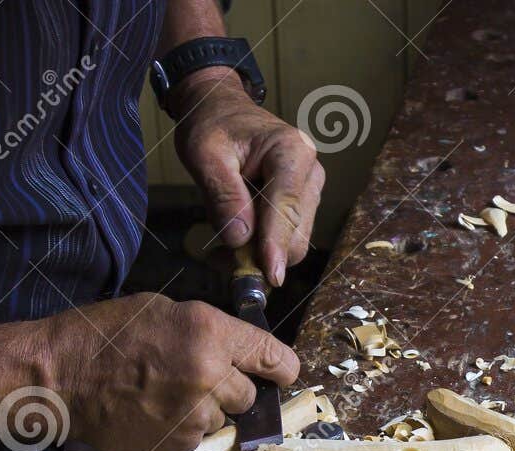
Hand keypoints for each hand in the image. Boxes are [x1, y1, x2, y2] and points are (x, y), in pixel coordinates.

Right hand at [42, 293, 298, 450]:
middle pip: (250, 395)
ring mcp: (196, 415)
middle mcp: (210, 376)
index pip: (274, 358)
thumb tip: (240, 350)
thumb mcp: (164, 312)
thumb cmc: (106, 336)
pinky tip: (158, 411)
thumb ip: (209, 331)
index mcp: (211, 334)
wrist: (62, 377)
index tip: (281, 373)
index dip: (281, 368)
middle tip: (199, 378)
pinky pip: (200, 438)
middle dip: (232, 388)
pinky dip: (186, 428)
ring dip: (208, 410)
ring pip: (225, 418)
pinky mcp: (179, 444)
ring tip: (170, 394)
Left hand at [170, 67, 323, 286]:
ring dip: (259, 253)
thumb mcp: (204, 154)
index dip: (276, 244)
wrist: (222, 111)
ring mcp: (310, 190)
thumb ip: (223, 195)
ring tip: (221, 247)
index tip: (269, 275)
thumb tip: (241, 239)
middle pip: (297, 234)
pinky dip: (262, 247)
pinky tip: (236, 237)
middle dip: (263, 254)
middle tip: (219, 258)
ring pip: (294, 242)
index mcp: (291, 151)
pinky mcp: (303, 204)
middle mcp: (310, 172)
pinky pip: (287, 238)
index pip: (286, 207)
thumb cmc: (212, 126)